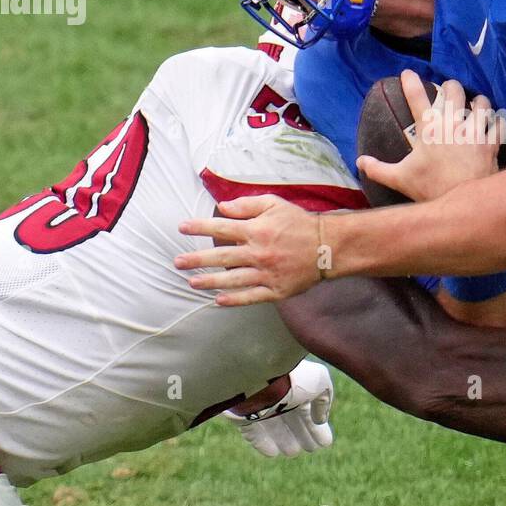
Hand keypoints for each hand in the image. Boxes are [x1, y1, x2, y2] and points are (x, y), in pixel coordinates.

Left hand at [176, 194, 321, 304]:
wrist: (328, 247)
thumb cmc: (300, 223)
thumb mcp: (275, 204)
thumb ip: (248, 204)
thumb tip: (222, 207)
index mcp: (257, 230)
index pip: (221, 228)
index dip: (200, 227)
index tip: (181, 228)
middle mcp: (258, 253)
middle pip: (221, 257)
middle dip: (196, 260)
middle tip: (177, 263)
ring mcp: (266, 274)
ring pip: (232, 280)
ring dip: (209, 282)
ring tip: (191, 283)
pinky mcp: (276, 290)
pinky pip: (251, 297)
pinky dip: (234, 300)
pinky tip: (218, 300)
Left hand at [225, 360, 333, 456]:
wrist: (258, 375)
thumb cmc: (291, 377)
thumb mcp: (320, 382)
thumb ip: (324, 399)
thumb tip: (320, 419)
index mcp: (294, 385)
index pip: (307, 409)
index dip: (317, 427)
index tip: (325, 442)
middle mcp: (277, 394)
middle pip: (291, 419)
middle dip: (302, 434)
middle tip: (311, 448)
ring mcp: (259, 405)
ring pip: (272, 426)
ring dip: (283, 440)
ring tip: (292, 452)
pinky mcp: (242, 415)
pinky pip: (252, 431)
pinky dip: (262, 442)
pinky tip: (272, 453)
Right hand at [357, 70, 502, 202]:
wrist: (462, 204)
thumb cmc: (430, 189)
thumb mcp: (400, 179)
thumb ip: (378, 169)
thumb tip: (359, 161)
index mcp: (428, 129)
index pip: (416, 97)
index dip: (410, 82)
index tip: (407, 72)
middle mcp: (452, 124)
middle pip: (453, 91)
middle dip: (451, 86)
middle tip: (450, 89)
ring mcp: (474, 131)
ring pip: (481, 103)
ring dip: (478, 101)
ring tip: (476, 104)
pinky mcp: (491, 142)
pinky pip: (498, 123)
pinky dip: (496, 122)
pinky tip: (494, 123)